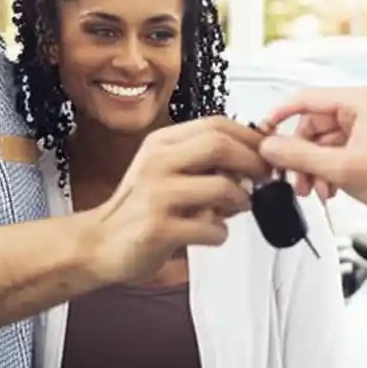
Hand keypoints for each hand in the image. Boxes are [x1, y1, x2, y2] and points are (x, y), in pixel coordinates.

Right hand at [84, 116, 271, 282]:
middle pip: (219, 146)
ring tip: (238, 208)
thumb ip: (202, 162)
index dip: (250, 137)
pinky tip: (211, 233)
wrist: (98, 242)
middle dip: (253, 161)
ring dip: (242, 200)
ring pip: (221, 187)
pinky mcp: (159, 229)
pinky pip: (210, 228)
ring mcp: (156, 195)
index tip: (267, 151)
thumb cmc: (138, 208)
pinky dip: (220, 232)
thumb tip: (251, 160)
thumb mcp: (164, 171)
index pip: (215, 124)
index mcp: (161, 144)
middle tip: (265, 177)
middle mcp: (157, 163)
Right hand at [258, 87, 366, 229]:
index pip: (307, 98)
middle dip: (301, 154)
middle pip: (313, 124)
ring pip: (324, 142)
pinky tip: (330, 190)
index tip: (264, 133)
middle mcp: (364, 108)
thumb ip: (300, 156)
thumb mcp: (342, 168)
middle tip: (294, 177)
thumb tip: (270, 146)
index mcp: (360, 100)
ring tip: (314, 190)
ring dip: (314, 167)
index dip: (281, 115)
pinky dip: (329, 171)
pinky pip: (338, 152)